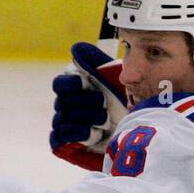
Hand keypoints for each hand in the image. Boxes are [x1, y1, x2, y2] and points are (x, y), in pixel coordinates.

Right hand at [50, 41, 125, 170]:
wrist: (134, 131)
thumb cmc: (123, 103)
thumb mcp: (115, 78)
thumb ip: (97, 62)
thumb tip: (77, 49)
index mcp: (74, 88)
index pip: (60, 83)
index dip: (71, 84)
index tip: (87, 84)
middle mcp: (64, 105)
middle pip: (64, 102)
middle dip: (88, 103)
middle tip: (105, 105)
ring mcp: (62, 124)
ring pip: (64, 118)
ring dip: (87, 119)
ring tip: (105, 121)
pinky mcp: (63, 143)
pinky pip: (60, 136)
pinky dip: (77, 133)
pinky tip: (94, 133)